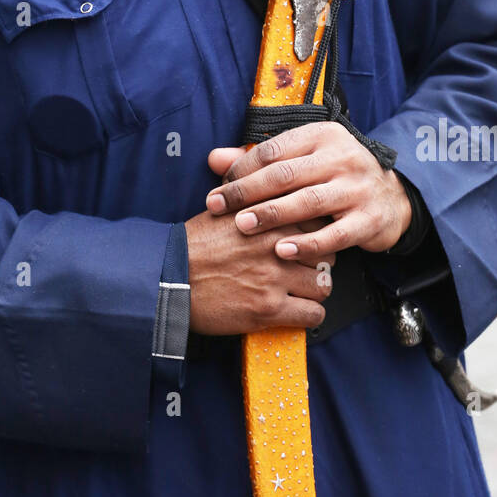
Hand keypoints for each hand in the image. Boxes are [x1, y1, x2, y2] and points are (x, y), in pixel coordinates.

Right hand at [184, 208, 334, 335]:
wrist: (169, 279)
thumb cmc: (193, 244)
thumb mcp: (222, 208)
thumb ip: (249, 196)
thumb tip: (260, 181)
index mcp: (268, 217)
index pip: (317, 221)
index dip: (315, 233)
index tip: (308, 242)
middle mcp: (276, 244)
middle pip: (327, 252)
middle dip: (319, 262)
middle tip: (306, 269)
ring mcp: (275, 278)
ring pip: (323, 284)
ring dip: (315, 290)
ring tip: (302, 292)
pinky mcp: (269, 309)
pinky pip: (313, 314)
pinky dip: (309, 315)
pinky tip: (297, 311)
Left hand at [205, 122, 411, 261]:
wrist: (392, 198)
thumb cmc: (334, 177)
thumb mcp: (302, 159)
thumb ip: (258, 160)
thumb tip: (213, 159)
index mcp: (322, 136)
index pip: (274, 150)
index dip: (242, 168)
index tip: (218, 186)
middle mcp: (342, 157)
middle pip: (286, 174)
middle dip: (248, 192)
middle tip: (218, 206)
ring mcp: (357, 188)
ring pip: (308, 201)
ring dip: (272, 215)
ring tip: (242, 226)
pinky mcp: (368, 219)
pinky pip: (333, 234)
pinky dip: (306, 244)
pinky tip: (281, 251)